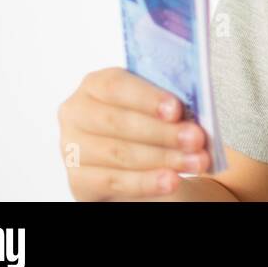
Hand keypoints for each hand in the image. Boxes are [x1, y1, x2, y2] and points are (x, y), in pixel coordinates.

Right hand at [57, 67, 210, 200]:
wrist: (136, 159)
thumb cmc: (147, 122)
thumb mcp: (154, 107)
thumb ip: (167, 104)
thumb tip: (194, 112)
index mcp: (95, 84)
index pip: (116, 86)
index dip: (147, 98)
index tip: (177, 109)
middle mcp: (76, 113)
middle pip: (118, 122)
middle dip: (162, 132)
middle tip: (196, 139)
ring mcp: (72, 148)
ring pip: (119, 153)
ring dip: (163, 158)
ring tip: (195, 162)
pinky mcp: (78, 180)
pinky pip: (114, 181)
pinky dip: (146, 182)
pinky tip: (170, 180)